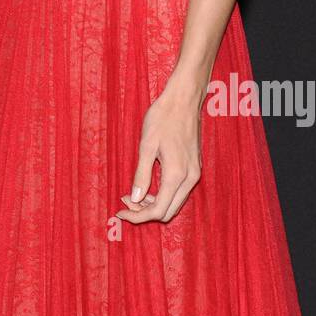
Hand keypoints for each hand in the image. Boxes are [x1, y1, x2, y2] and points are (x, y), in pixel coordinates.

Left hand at [117, 80, 203, 224]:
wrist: (184, 100)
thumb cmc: (163, 118)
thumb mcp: (146, 145)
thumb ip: (141, 175)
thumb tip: (135, 199)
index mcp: (176, 175)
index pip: (158, 210)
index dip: (137, 215)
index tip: (120, 211)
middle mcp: (189, 179)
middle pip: (168, 212)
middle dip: (145, 211)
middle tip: (126, 200)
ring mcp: (194, 174)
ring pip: (175, 203)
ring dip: (154, 203)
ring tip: (134, 192)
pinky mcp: (195, 168)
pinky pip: (179, 192)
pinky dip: (163, 194)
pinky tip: (149, 184)